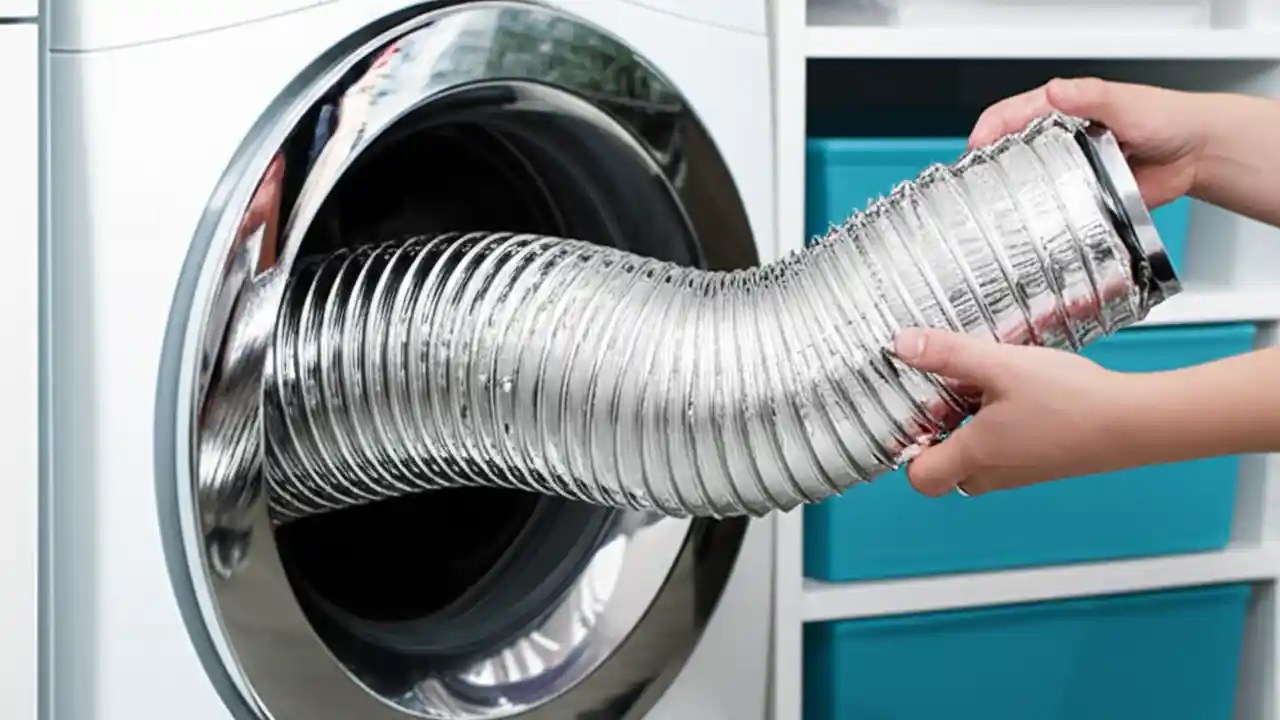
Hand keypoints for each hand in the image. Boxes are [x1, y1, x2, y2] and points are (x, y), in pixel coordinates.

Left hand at [892, 327, 1137, 497]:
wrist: (1134, 422)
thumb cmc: (1073, 400)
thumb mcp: (1000, 364)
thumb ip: (948, 354)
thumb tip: (902, 345)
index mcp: (975, 456)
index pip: (920, 478)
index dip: (909, 450)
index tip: (912, 415)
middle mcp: (994, 473)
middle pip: (945, 468)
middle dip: (939, 434)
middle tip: (944, 395)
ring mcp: (1021, 473)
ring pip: (977, 458)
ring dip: (972, 427)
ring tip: (984, 386)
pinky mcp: (1043, 463)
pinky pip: (1006, 452)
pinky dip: (1000, 427)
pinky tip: (1017, 392)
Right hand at [968, 77, 1208, 208]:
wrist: (1196, 153)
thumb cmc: (1166, 117)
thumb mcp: (1125, 101)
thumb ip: (1090, 96)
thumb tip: (1056, 91)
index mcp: (1061, 111)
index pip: (1010, 116)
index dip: (986, 131)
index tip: (973, 150)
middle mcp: (1060, 141)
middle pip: (1010, 153)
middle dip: (989, 167)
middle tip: (973, 185)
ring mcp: (1069, 170)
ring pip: (1029, 184)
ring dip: (1013, 196)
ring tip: (995, 211)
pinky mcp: (1082, 197)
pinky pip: (1056, 210)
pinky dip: (1043, 219)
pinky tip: (1033, 227)